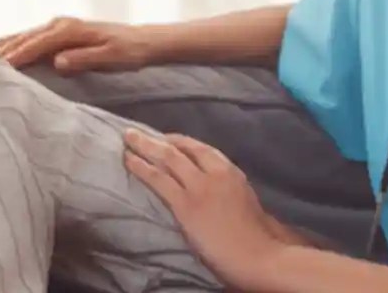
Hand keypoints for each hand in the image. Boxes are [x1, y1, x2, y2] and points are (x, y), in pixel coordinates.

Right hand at [0, 17, 158, 71]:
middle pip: (21, 39)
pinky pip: (27, 39)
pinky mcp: (57, 33)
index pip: (36, 44)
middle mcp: (59, 25)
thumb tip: (58, 62)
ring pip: (20, 37)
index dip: (15, 56)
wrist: (143, 40)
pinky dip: (9, 45)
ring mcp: (56, 27)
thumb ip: (84, 59)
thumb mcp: (112, 57)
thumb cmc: (130, 51)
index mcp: (69, 30)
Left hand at [123, 130, 288, 290]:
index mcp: (230, 172)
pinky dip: (141, 168)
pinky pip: (159, 180)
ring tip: (127, 139)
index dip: (179, 142)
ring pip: (167, 158)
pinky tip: (129, 161)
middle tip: (136, 133)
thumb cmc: (259, 237)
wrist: (258, 255)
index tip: (165, 139)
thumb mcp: (249, 203)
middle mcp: (214, 173)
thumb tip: (224, 192)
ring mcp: (199, 186)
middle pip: (180, 148)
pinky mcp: (185, 204)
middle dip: (157, 139)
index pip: (200, 148)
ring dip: (144, 146)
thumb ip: (232, 192)